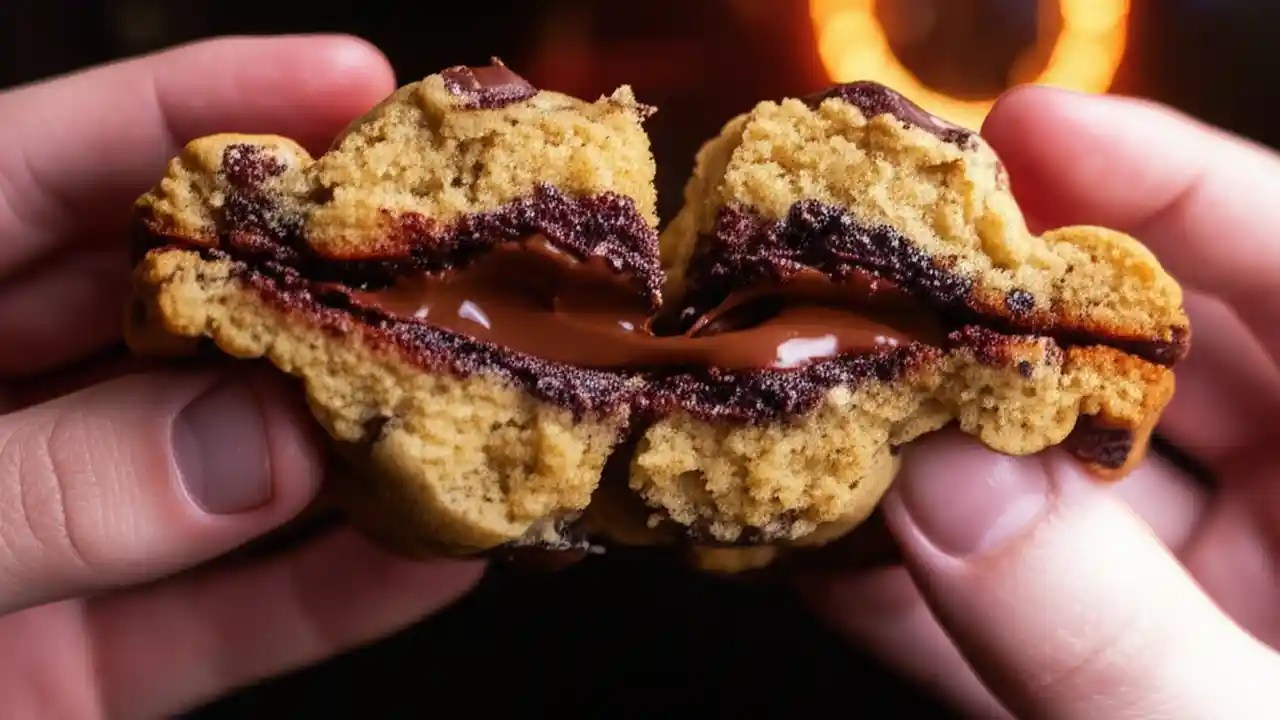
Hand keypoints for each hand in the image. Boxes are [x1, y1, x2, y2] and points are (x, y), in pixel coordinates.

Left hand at [0, 36, 482, 717]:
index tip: (353, 81)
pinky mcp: (57, 674)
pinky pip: (210, 624)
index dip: (201, 106)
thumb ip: (21, 495)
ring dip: (348, 453)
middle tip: (449, 263)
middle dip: (313, 288)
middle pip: (164, 312)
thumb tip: (252, 451)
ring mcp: (19, 542)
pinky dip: (322, 598)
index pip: (38, 165)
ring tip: (477, 412)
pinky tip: (429, 561)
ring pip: (211, 475)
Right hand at [803, 87, 1279, 717]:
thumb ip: (1113, 632)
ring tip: (803, 400)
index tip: (1025, 131)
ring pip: (1040, 491)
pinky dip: (897, 588)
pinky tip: (812, 552)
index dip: (1167, 179)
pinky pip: (990, 611)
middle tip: (867, 271)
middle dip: (994, 317)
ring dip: (915, 453)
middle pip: (1137, 366)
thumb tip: (941, 479)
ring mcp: (1189, 611)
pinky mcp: (1098, 681)